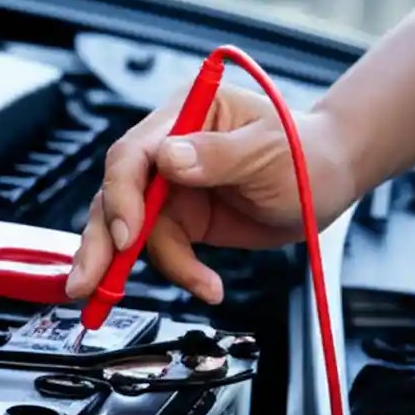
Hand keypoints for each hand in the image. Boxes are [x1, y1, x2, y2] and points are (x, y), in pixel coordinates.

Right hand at [64, 85, 358, 303]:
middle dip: (98, 241)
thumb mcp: (267, 151)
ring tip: (109, 297)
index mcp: (183, 117)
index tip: (130, 235)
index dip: (124, 196)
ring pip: (126, 228)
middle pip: (115, 194)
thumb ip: (217, 155)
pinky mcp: (178, 219)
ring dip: (121, 265)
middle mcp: (166, 150)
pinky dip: (177, 272)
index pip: (133, 155)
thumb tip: (168, 160)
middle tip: (84, 282)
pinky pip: (159, 249)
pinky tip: (206, 285)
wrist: (330, 179)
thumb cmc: (305, 151)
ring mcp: (168, 187)